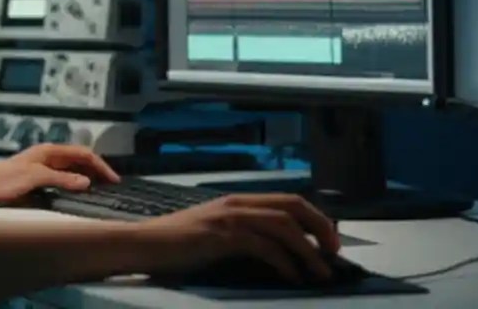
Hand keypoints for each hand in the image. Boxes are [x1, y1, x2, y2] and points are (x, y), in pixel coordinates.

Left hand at [0, 143, 120, 204]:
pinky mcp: (38, 179)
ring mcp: (44, 167)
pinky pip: (63, 179)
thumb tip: (86, 182)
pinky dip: (75, 184)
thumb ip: (61, 179)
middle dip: (97, 170)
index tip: (113, 180)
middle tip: (111, 186)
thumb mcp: (36, 177)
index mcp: (51, 151)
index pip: (83, 154)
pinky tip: (78, 194)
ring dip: (87, 177)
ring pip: (72, 170)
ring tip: (100, 190)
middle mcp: (49, 156)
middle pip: (79, 160)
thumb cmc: (7, 178)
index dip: (100, 165)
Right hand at [133, 193, 341, 282]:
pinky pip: (264, 246)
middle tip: (334, 253)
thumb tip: (280, 251)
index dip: (316, 218)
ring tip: (321, 272)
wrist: (142, 244)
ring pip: (283, 225)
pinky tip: (292, 277)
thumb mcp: (215, 234)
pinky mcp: (221, 235)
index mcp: (238, 202)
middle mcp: (237, 204)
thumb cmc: (175, 245)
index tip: (329, 242)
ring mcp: (229, 217)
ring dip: (309, 250)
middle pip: (293, 205)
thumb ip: (243, 235)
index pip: (288, 200)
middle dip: (321, 228)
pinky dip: (285, 262)